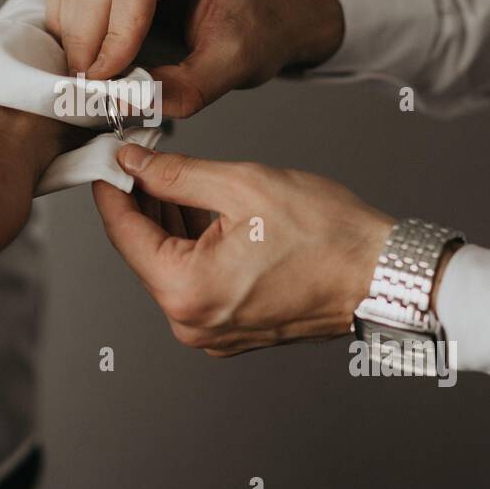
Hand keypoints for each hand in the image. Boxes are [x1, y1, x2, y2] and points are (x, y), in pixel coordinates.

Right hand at [44, 0, 343, 116]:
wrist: (269, 11)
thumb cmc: (258, 30)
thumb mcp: (232, 67)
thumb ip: (183, 88)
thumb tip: (122, 102)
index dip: (113, 39)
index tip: (106, 84)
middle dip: (87, 44)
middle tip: (91, 92)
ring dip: (73, 37)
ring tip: (95, 78)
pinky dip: (69, 26)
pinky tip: (92, 55)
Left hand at [92, 143, 393, 354]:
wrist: (383, 274)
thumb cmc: (328, 236)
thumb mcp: (241, 185)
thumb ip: (176, 174)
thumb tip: (133, 163)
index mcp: (187, 291)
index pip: (123, 233)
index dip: (111, 188)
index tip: (106, 158)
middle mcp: (192, 323)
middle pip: (144, 251)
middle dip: (142, 201)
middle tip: (142, 156)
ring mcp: (213, 332)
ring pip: (171, 264)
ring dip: (170, 221)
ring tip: (176, 175)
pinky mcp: (233, 329)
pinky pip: (197, 281)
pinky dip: (194, 246)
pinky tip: (203, 209)